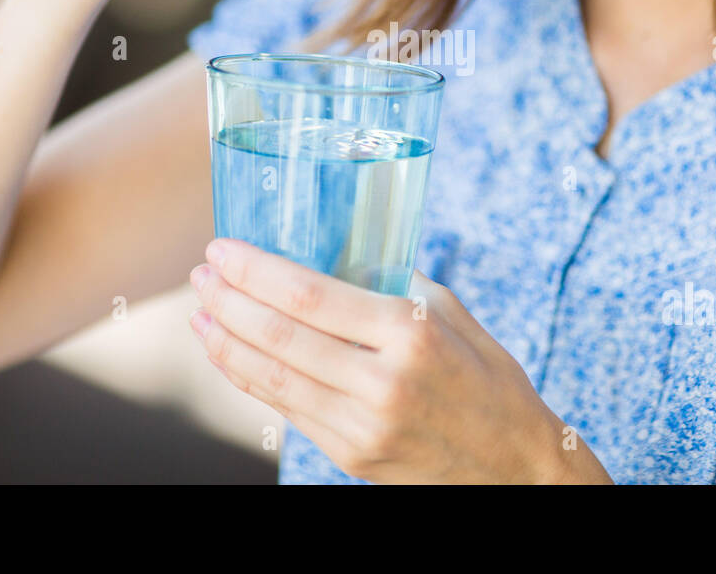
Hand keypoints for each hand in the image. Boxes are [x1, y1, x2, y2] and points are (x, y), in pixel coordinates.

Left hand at [188, 238, 613, 483]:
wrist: (515, 466)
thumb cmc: (488, 378)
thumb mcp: (452, 313)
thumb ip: (396, 283)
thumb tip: (342, 250)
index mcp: (410, 333)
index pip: (311, 296)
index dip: (257, 271)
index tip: (224, 249)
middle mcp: (383, 381)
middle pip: (281, 336)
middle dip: (229, 301)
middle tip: (202, 274)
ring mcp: (363, 425)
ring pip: (273, 378)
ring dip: (226, 342)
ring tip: (200, 311)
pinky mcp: (351, 455)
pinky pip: (287, 409)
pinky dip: (249, 379)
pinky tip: (229, 354)